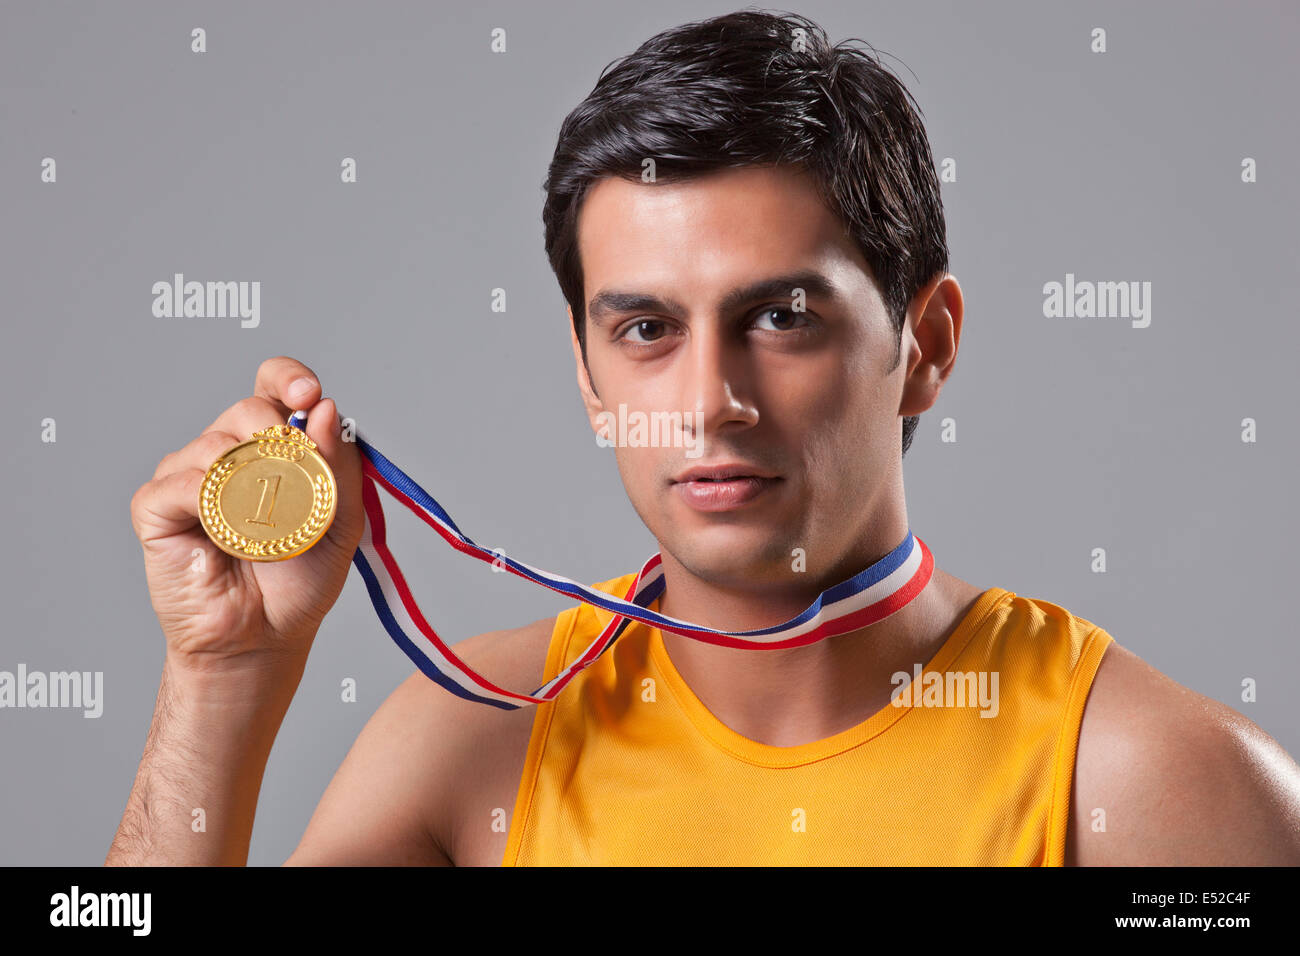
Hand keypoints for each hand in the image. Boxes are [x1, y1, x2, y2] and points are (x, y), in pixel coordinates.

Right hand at [129, 356, 364, 675]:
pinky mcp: (157, 508)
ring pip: (216, 443)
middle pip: (249, 408)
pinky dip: (208, 500)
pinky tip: (224, 530)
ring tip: (262, 528)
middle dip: (279, 435)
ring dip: (249, 481)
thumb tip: (326, 410)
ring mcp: (189, 477)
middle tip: (295, 479)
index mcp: (272, 448)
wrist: (264, 637)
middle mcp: (228, 453)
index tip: (309, 394)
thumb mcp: (340, 522)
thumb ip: (339, 466)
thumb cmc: (299, 582)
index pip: (273, 386)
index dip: (288, 378)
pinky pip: (180, 482)